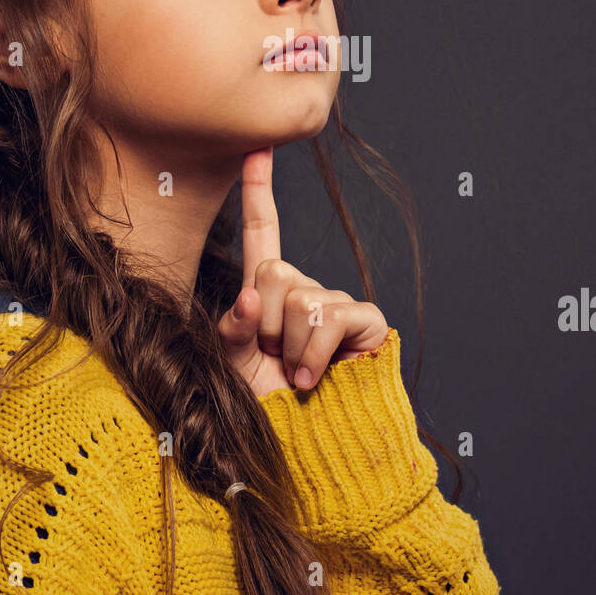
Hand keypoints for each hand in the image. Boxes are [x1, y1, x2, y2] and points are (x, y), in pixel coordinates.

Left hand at [219, 146, 388, 398]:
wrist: (308, 446)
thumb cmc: (267, 405)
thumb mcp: (233, 366)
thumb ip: (231, 328)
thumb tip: (250, 294)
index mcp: (269, 291)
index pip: (264, 230)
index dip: (259, 188)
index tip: (256, 147)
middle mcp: (304, 288)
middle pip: (273, 273)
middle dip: (263, 324)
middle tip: (271, 359)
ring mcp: (336, 302)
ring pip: (299, 301)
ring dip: (288, 348)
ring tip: (295, 374)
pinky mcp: (364, 320)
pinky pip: (327, 319)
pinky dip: (311, 357)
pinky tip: (314, 378)